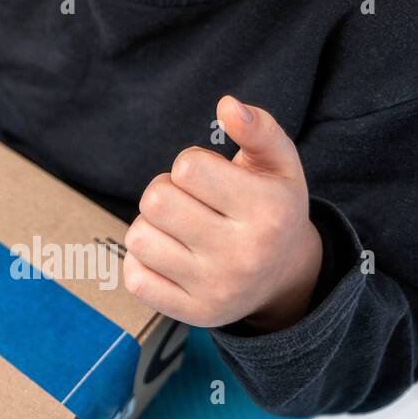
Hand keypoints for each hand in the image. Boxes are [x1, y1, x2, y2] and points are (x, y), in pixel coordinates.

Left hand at [124, 95, 323, 331]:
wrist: (283, 278)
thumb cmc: (271, 208)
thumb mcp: (279, 164)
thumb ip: (259, 128)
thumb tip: (228, 105)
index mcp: (269, 213)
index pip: (187, 167)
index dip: (190, 165)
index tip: (211, 180)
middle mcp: (244, 255)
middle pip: (155, 199)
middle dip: (166, 192)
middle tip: (192, 203)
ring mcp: (216, 289)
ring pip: (138, 236)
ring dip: (152, 225)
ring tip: (183, 230)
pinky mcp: (191, 313)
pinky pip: (133, 276)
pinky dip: (144, 261)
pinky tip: (173, 258)